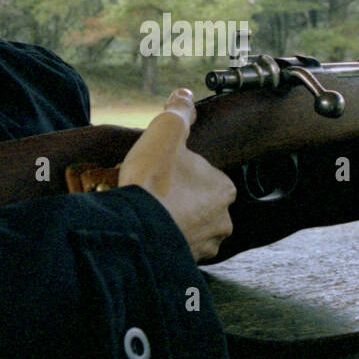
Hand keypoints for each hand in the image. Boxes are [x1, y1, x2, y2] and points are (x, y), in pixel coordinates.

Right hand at [119, 88, 235, 261]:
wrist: (133, 228)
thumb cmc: (153, 181)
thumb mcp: (167, 131)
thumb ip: (180, 111)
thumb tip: (184, 96)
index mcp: (225, 189)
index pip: (206, 174)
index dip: (181, 170)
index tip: (162, 171)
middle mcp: (222, 221)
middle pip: (199, 202)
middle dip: (179, 198)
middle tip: (152, 192)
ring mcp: (204, 246)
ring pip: (189, 226)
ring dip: (173, 220)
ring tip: (148, 211)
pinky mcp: (185, 263)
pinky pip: (176, 246)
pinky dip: (165, 239)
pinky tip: (147, 229)